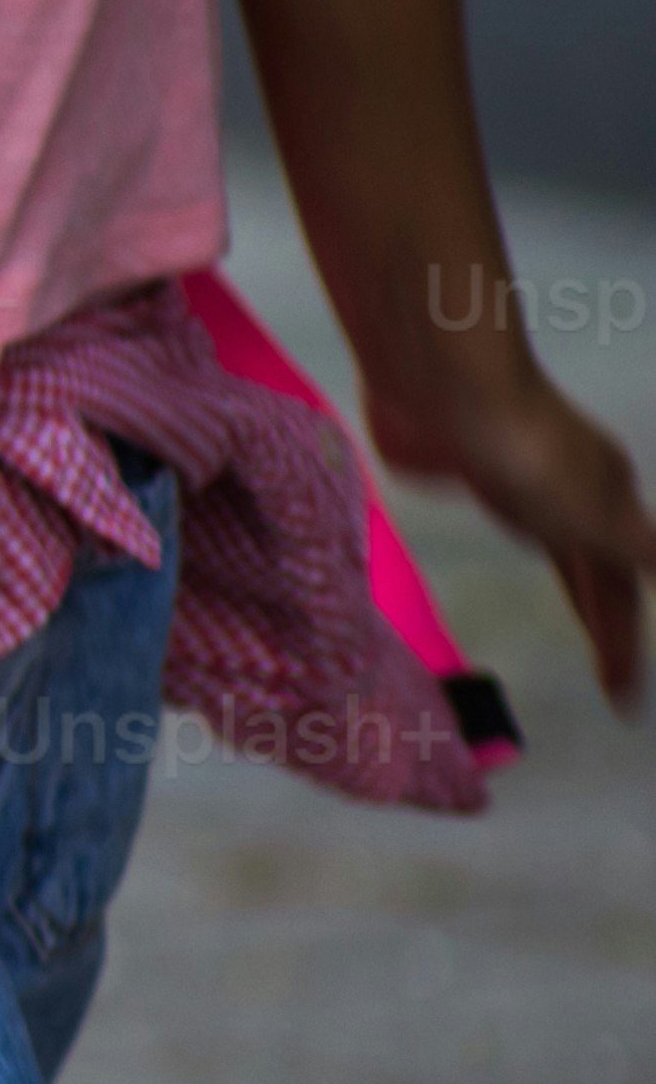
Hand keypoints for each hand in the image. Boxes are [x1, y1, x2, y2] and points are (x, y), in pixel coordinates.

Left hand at [381, 341, 655, 712]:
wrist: (447, 385)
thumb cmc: (532, 455)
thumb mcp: (602, 517)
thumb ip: (644, 555)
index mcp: (608, 504)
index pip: (622, 592)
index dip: (621, 644)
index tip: (622, 699)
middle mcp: (570, 490)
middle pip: (595, 569)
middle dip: (606, 619)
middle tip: (611, 676)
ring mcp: (516, 474)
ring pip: (554, 538)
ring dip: (571, 575)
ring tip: (580, 614)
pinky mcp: (461, 462)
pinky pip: (499, 505)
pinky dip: (517, 528)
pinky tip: (510, 528)